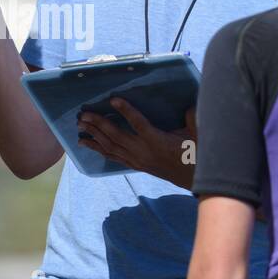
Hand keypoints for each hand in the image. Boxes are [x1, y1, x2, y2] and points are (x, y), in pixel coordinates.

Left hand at [78, 99, 198, 189]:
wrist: (191, 179)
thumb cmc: (194, 154)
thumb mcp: (197, 136)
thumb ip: (192, 119)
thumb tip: (188, 105)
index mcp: (158, 141)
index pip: (138, 124)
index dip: (126, 111)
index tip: (113, 99)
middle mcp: (143, 151)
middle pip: (116, 136)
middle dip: (98, 124)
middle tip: (83, 114)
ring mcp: (136, 160)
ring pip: (110, 147)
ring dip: (93, 136)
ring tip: (80, 125)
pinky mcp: (134, 165)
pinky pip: (112, 157)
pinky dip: (98, 149)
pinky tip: (86, 143)